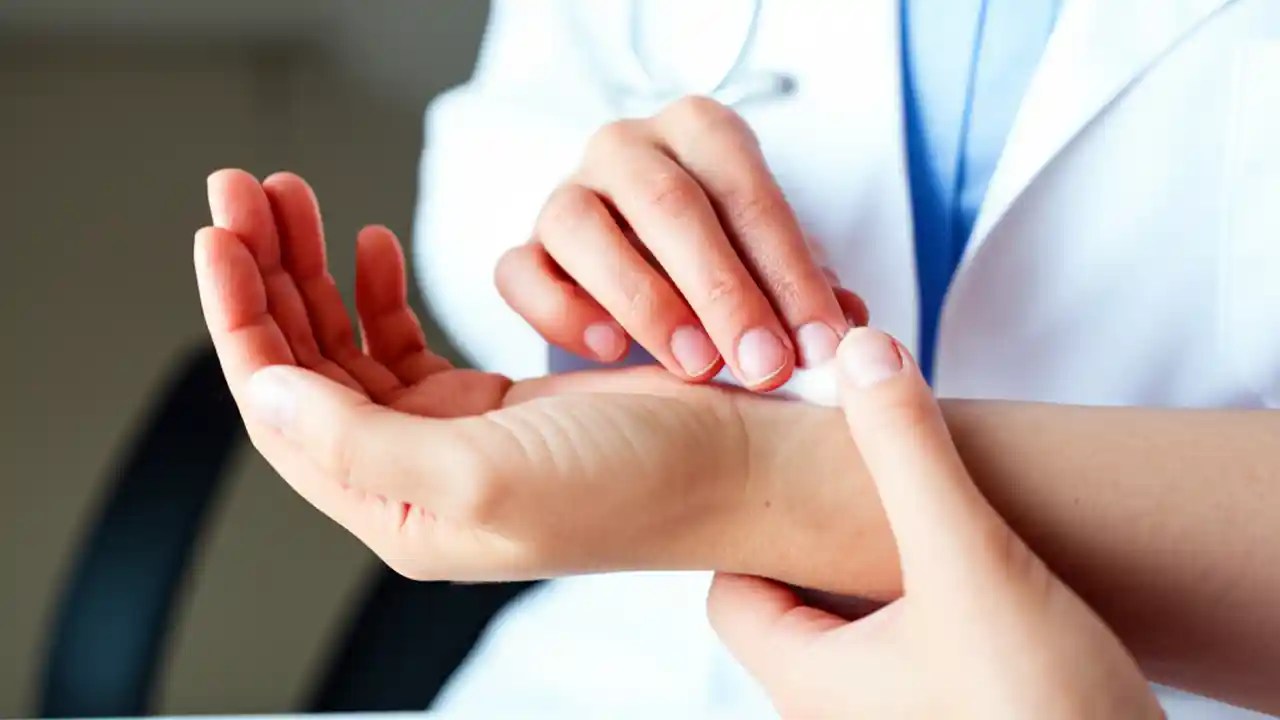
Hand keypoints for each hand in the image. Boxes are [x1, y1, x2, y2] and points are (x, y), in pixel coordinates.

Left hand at [195, 168, 779, 580]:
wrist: (732, 463)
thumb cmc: (634, 485)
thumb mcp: (485, 473)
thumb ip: (362, 444)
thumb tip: (264, 393)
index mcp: (400, 514)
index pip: (282, 414)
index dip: (242, 323)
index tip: (222, 242)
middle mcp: (411, 479)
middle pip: (304, 369)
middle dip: (268, 278)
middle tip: (242, 198)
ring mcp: (446, 437)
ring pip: (346, 346)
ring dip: (314, 272)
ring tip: (294, 201)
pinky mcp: (482, 402)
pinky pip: (400, 340)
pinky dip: (378, 290)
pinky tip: (371, 248)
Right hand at [494, 96, 867, 389]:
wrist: (645, 258)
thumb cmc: (724, 259)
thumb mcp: (772, 263)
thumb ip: (807, 292)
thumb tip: (848, 338)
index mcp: (701, 131)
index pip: (749, 194)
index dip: (789, 272)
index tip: (821, 345)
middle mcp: (627, 147)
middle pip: (669, 206)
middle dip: (725, 293)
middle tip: (765, 367)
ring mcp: (567, 192)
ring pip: (584, 229)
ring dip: (647, 302)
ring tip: (696, 367)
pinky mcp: (525, 247)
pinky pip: (521, 272)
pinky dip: (561, 312)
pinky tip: (609, 352)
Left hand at [708, 329, 1162, 718]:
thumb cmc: (1043, 713)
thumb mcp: (968, 563)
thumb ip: (910, 455)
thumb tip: (861, 351)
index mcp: (807, 683)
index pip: (730, 590)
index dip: (756, 523)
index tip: (794, 464)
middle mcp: (836, 712)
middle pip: (793, 601)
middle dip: (823, 533)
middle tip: (861, 470)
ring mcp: (895, 719)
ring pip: (855, 624)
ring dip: (879, 565)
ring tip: (919, 508)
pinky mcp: (954, 716)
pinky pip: (910, 648)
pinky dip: (923, 599)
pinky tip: (973, 569)